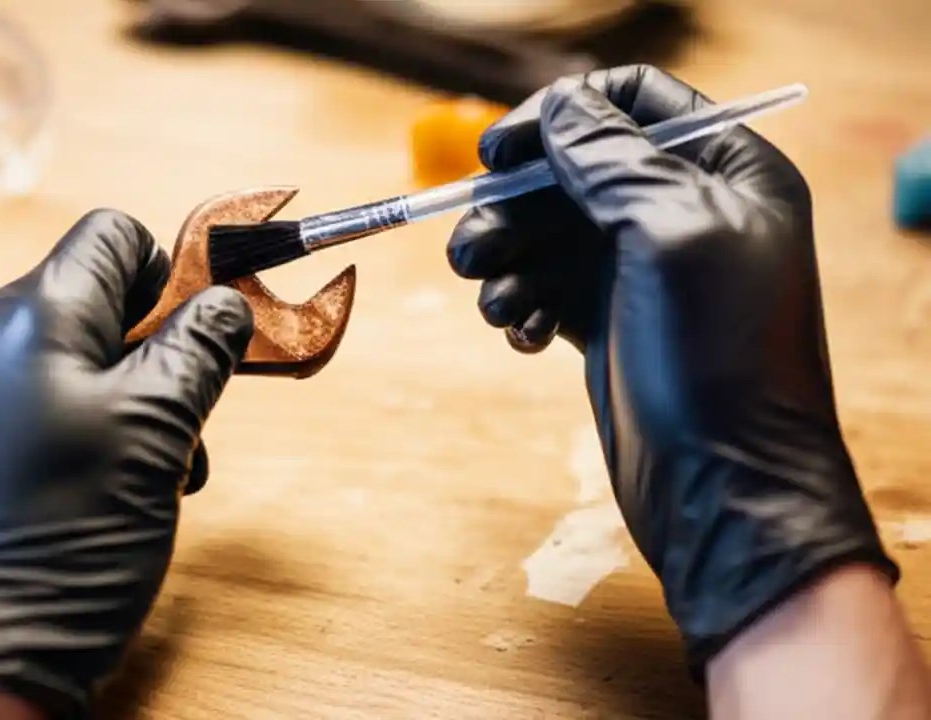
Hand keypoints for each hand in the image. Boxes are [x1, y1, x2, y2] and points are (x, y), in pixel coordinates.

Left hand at [0, 210, 251, 714]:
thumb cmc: (65, 534)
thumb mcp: (154, 434)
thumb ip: (195, 350)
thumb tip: (225, 301)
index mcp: (29, 312)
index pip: (109, 236)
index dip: (161, 277)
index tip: (181, 342)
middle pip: (77, 302)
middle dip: (133, 357)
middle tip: (165, 434)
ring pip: (40, 356)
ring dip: (93, 399)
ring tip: (120, 476)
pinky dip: (41, 425)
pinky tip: (63, 486)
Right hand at [447, 65, 896, 666]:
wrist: (724, 488)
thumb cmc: (717, 355)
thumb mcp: (669, 233)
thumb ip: (611, 161)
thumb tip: (560, 106)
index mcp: (725, 174)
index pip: (632, 104)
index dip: (558, 116)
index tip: (496, 154)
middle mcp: (684, 214)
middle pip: (572, 173)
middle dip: (514, 205)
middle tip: (470, 246)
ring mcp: (642, 272)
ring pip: (547, 235)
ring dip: (506, 260)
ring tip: (493, 300)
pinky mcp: (608, 324)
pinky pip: (544, 289)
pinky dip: (522, 306)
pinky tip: (523, 337)